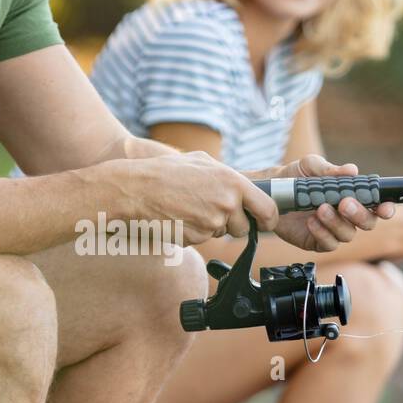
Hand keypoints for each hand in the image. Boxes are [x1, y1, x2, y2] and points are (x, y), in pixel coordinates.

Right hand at [121, 149, 279, 243]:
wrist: (134, 190)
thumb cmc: (164, 172)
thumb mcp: (201, 162)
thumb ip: (226, 175)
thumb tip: (241, 187)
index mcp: (233, 183)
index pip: (267, 209)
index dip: (268, 219)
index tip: (264, 223)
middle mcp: (226, 204)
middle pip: (243, 228)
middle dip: (230, 224)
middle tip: (207, 209)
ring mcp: (211, 224)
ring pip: (219, 234)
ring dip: (208, 227)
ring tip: (187, 208)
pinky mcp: (195, 239)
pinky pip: (201, 240)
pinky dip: (191, 232)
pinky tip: (177, 217)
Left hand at [262, 155, 394, 253]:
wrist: (270, 192)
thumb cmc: (295, 178)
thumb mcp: (311, 167)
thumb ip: (331, 170)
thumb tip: (351, 170)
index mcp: (352, 196)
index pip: (376, 205)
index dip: (385, 208)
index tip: (385, 207)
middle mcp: (346, 216)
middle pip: (367, 223)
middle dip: (360, 214)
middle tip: (345, 203)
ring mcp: (333, 230)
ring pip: (347, 234)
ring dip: (336, 222)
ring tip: (320, 208)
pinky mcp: (317, 241)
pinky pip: (328, 244)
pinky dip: (322, 232)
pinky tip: (311, 221)